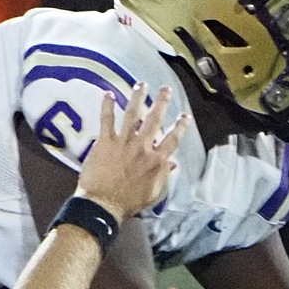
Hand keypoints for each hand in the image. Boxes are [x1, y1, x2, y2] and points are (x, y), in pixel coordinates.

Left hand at [75, 83, 189, 221]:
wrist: (103, 204)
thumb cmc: (128, 203)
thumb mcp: (153, 193)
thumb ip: (163, 176)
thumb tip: (172, 163)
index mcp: (156, 161)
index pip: (173, 139)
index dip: (180, 126)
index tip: (185, 115)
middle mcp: (142, 147)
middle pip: (155, 119)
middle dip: (162, 102)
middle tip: (166, 89)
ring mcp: (123, 142)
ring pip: (132, 114)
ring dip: (138, 97)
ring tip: (141, 84)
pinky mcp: (105, 142)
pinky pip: (107, 120)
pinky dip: (108, 106)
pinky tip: (108, 94)